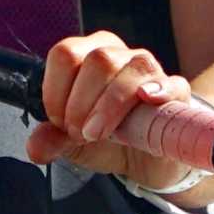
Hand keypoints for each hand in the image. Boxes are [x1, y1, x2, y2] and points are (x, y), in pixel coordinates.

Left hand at [26, 30, 192, 188]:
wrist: (151, 160)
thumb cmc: (111, 139)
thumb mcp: (75, 143)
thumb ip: (53, 140)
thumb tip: (35, 146)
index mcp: (88, 56)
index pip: (65, 54)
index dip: (56, 91)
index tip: (60, 123)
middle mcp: (119, 55)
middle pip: (97, 60)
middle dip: (81, 103)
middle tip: (81, 134)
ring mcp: (151, 71)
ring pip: (130, 68)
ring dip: (109, 105)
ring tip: (99, 134)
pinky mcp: (177, 92)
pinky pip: (170, 83)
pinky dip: (156, 90)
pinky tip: (146, 101)